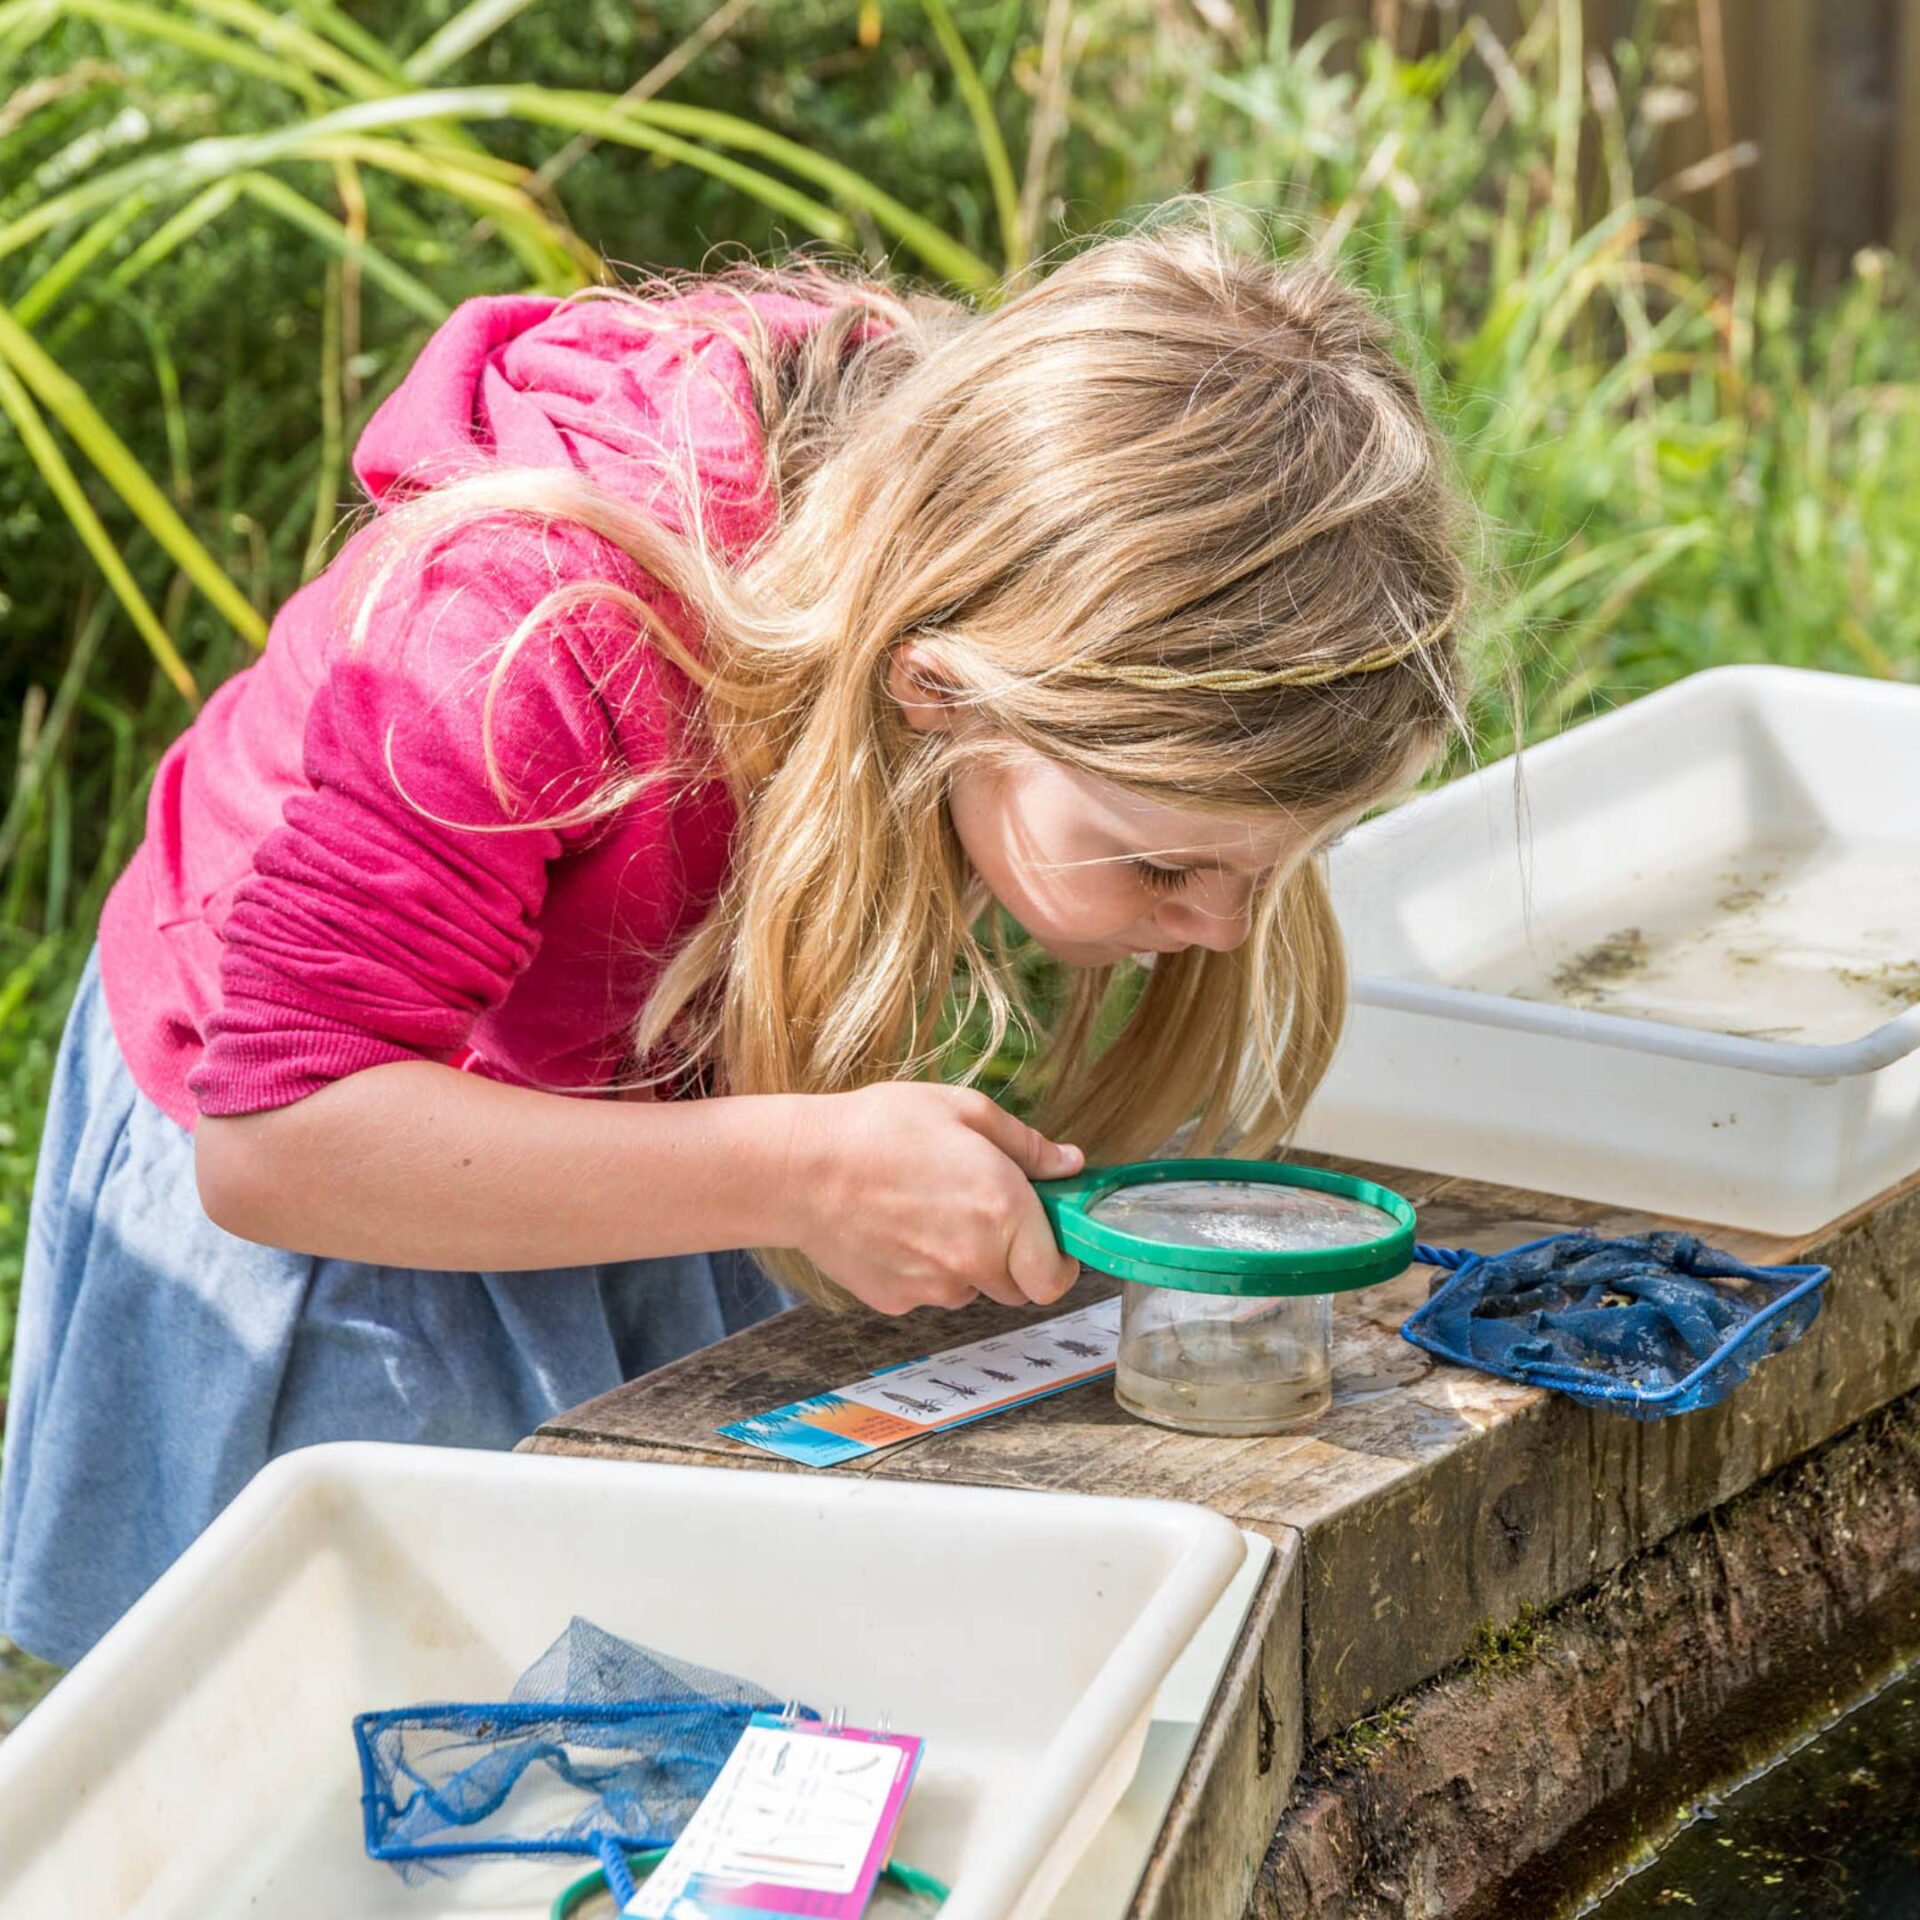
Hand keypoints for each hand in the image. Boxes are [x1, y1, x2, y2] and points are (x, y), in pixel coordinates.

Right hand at [786, 1085, 1084, 1315]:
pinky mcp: (896, 1300)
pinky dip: (922, 1268)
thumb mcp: (963, 1110)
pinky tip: (896, 1226)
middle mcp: (975, 1259)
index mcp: (1005, 1210)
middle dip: (1012, 1258)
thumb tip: (1070, 1165)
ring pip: (971, 1289)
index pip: (1056, 1278)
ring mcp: (934, 1286)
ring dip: (966, 1262)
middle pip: (1017, 1287)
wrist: (800, 1168)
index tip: (1050, 1242)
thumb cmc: (880, 1129)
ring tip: (928, 1209)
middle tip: (983, 1212)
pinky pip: (927, 1291)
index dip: (1058, 1264)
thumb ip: (1027, 1145)